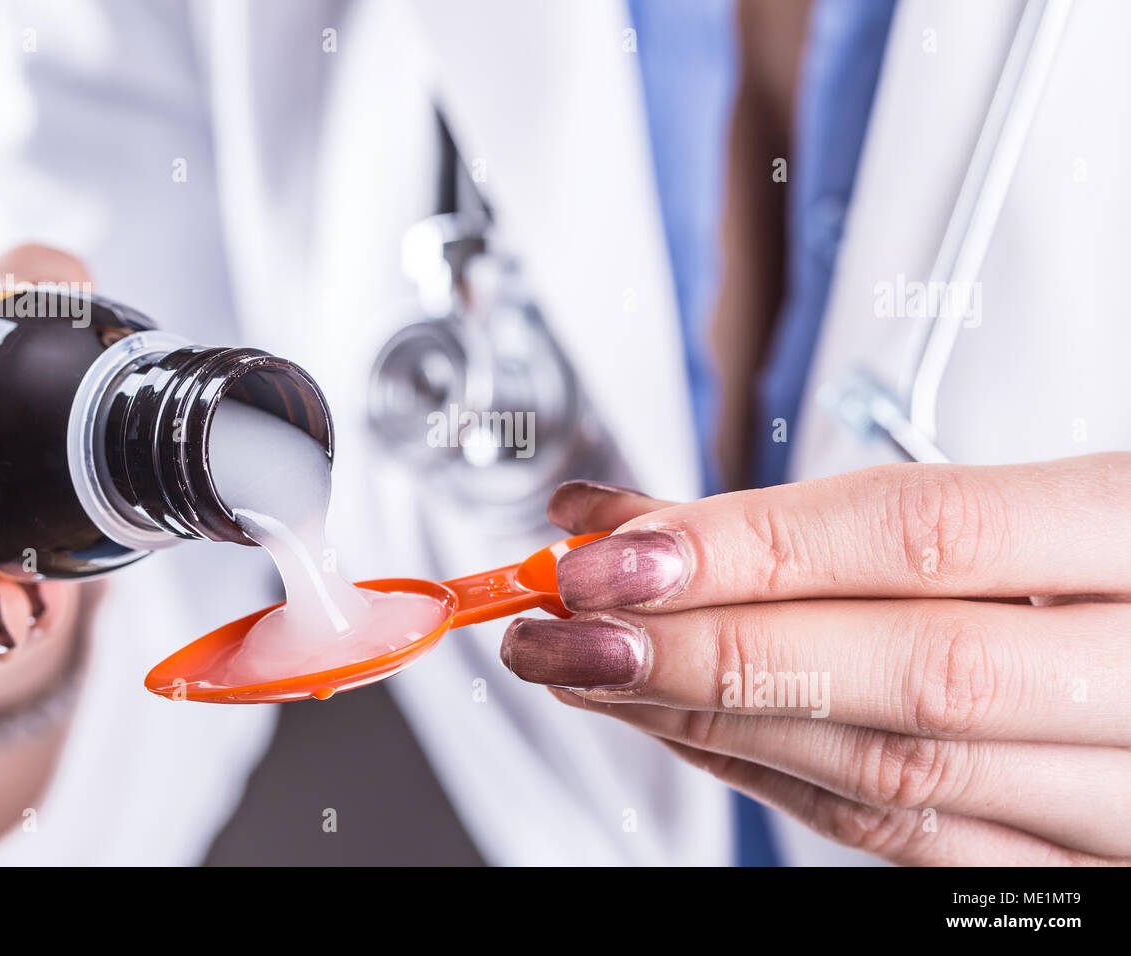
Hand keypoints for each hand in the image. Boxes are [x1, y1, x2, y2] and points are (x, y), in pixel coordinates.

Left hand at [502, 458, 1130, 864]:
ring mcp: (1122, 794)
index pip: (921, 538)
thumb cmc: (1117, 556)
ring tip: (593, 672)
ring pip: (895, 772)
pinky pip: (908, 833)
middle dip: (701, 651)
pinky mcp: (1069, 861)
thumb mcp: (1025, 494)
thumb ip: (836, 511)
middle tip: (563, 626)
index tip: (612, 550)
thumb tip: (635, 520)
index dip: (750, 547)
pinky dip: (775, 777)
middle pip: (902, 674)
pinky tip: (685, 729)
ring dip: (710, 720)